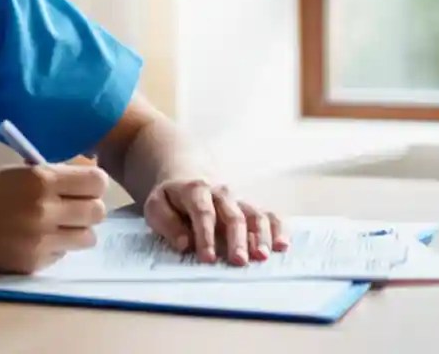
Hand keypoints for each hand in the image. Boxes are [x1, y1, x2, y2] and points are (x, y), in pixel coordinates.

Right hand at [0, 164, 107, 273]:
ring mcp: (39, 240)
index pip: (96, 182)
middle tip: (73, 207)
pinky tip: (33, 240)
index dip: (93, 183)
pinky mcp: (32, 264)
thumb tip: (89, 178)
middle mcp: (44, 210)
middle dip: (88, 208)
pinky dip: (54, 248)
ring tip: (56, 226)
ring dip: (76, 231)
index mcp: (40, 179)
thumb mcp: (17, 172)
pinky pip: (62, 255)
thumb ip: (53, 176)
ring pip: (87, 238)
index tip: (85, 185)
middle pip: (97, 212)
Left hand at [143, 179, 288, 265]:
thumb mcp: (155, 206)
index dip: (205, 236)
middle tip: (238, 261)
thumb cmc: (170, 199)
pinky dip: (278, 229)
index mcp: (195, 190)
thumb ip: (167, 223)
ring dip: (260, 236)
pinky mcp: (250, 208)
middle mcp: (221, 194)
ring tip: (262, 257)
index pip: (203, 213)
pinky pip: (268, 216)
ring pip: (255, 215)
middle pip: (233, 215)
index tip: (207, 258)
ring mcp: (238, 201)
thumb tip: (185, 243)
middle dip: (236, 240)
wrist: (186, 177)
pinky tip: (282, 245)